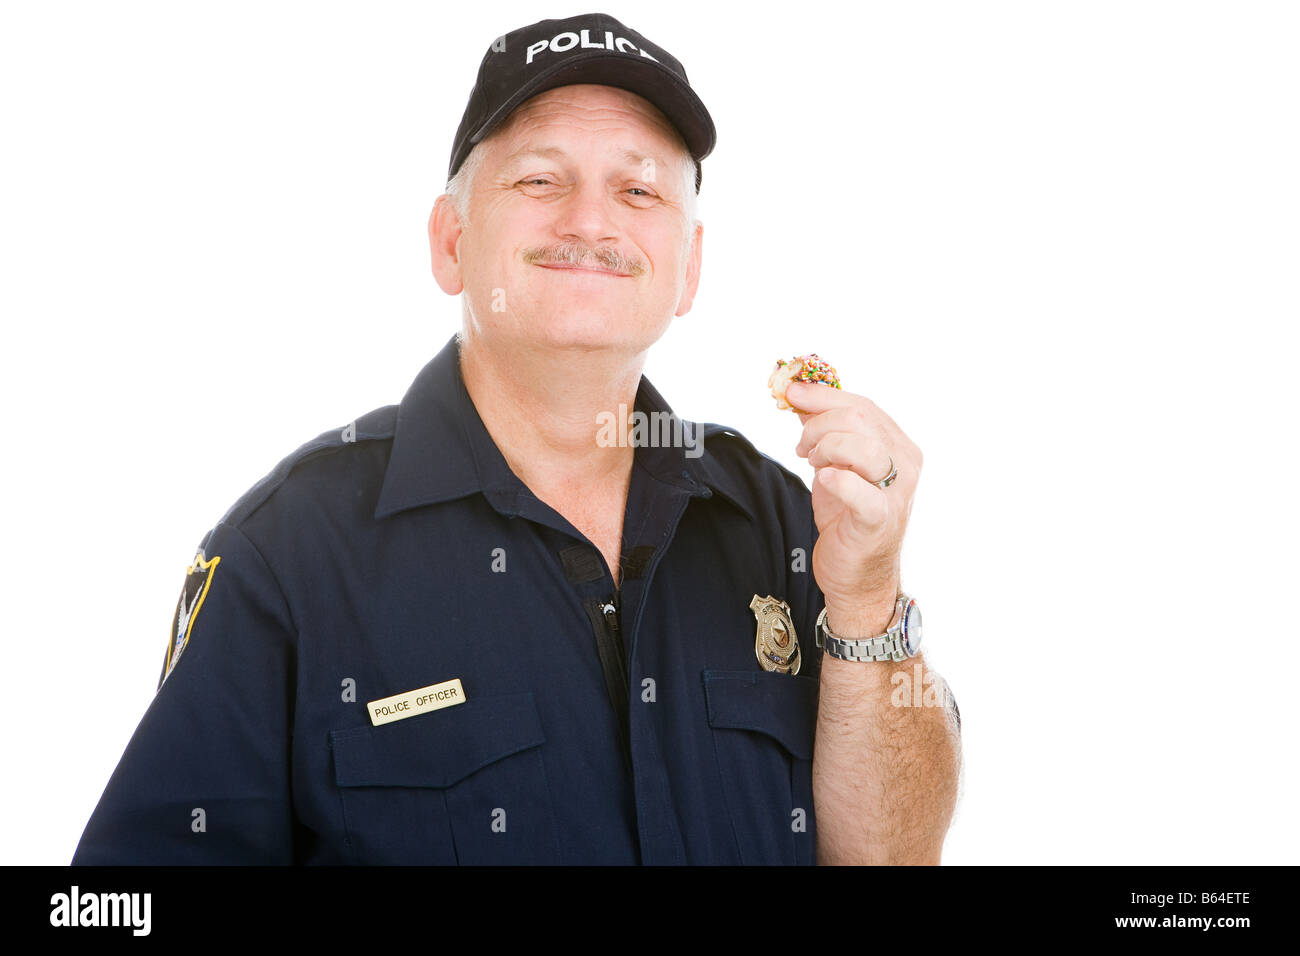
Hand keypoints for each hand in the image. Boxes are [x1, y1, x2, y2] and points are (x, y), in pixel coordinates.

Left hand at [788, 380, 922, 629]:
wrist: (857, 574)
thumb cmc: (847, 517)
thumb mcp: (834, 465)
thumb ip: (824, 430)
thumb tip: (800, 396)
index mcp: (899, 445)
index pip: (863, 405)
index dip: (823, 395)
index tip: (791, 392)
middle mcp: (905, 465)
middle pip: (860, 420)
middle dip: (818, 425)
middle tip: (802, 447)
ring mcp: (896, 493)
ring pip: (863, 446)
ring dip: (826, 448)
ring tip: (814, 464)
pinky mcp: (879, 521)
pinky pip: (861, 492)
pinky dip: (838, 481)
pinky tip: (824, 480)